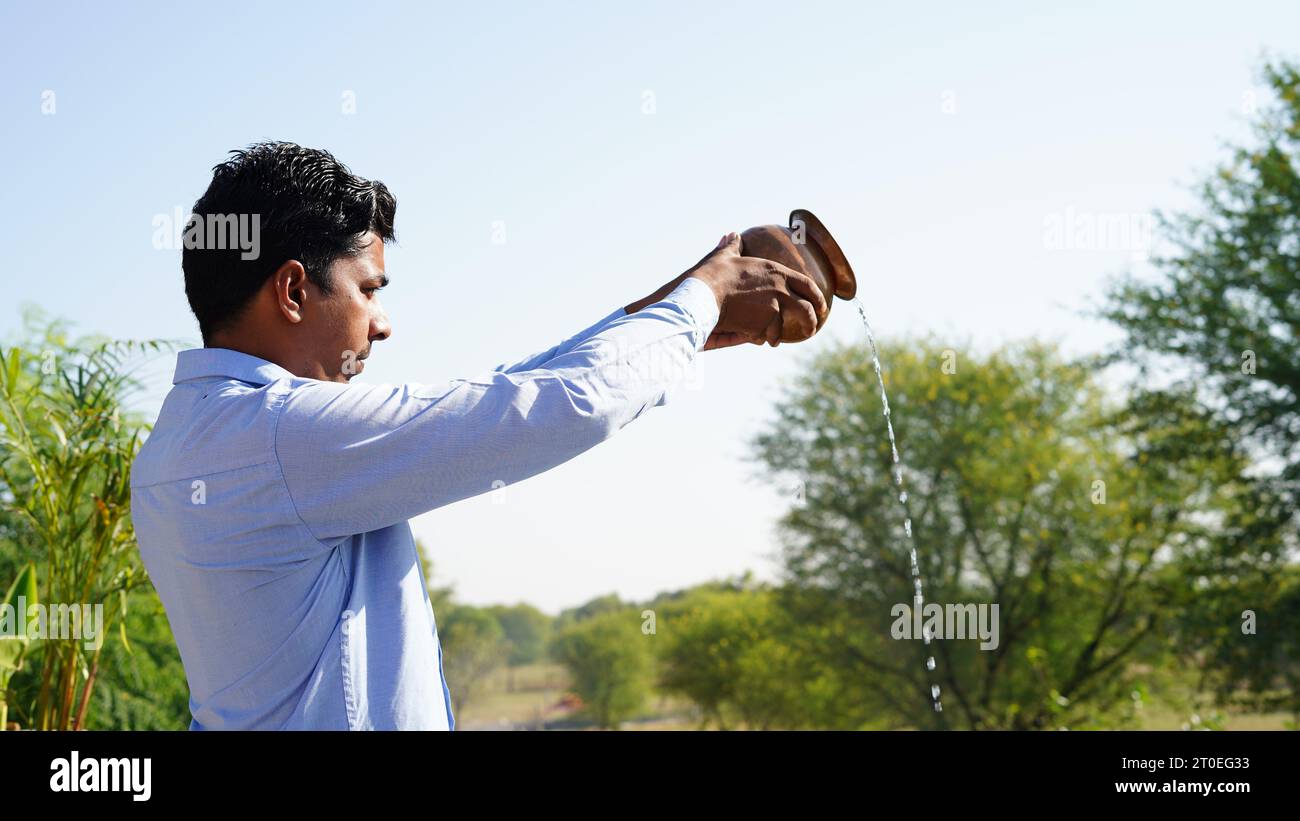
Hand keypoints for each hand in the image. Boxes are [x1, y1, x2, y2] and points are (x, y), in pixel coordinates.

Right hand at [689, 232, 825, 348]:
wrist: (703, 295)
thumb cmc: (712, 275)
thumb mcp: (724, 256)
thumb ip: (732, 245)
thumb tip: (732, 234)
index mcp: (776, 271)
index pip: (807, 284)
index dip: (817, 297)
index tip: (821, 306)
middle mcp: (780, 289)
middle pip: (806, 310)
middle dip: (810, 322)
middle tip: (810, 329)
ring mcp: (773, 308)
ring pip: (783, 327)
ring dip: (778, 334)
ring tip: (774, 340)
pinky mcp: (763, 324)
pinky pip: (767, 335)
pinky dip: (763, 338)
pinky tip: (759, 339)